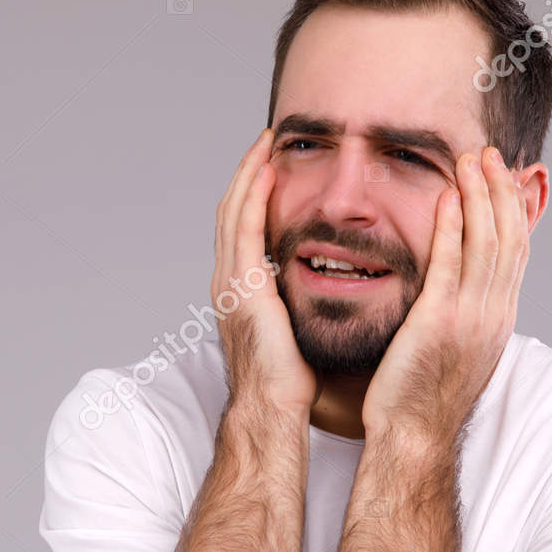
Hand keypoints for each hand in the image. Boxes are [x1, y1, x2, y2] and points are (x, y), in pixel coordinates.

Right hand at [214, 129, 315, 416]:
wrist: (270, 409)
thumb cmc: (287, 383)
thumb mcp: (292, 333)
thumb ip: (297, 304)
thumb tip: (324, 289)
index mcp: (238, 293)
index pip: (239, 230)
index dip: (251, 195)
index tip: (271, 166)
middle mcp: (226, 283)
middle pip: (229, 213)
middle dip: (246, 174)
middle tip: (264, 142)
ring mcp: (229, 284)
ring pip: (232, 213)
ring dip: (248, 175)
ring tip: (265, 145)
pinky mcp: (242, 287)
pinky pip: (244, 229)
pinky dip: (252, 198)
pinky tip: (267, 173)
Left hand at [360, 145, 529, 448]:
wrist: (413, 438)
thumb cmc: (421, 399)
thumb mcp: (453, 350)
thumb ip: (459, 315)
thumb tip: (458, 294)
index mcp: (498, 319)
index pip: (517, 252)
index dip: (515, 211)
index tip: (507, 177)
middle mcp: (493, 314)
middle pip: (509, 238)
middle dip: (502, 191)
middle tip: (492, 153)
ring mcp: (471, 317)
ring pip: (487, 243)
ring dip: (481, 196)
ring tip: (472, 159)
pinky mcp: (440, 322)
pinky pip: (451, 263)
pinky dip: (453, 226)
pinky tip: (448, 197)